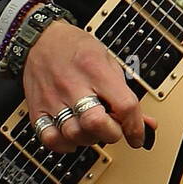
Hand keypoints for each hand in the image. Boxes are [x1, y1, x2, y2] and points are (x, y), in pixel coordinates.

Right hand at [19, 19, 157, 153]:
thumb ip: (125, 93)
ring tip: (93, 129)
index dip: (136, 126)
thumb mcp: (108, 61)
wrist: (42, 39)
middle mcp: (73, 84)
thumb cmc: (76, 48)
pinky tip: (74, 135)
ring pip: (74, 134)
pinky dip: (65, 144)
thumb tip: (146, 123)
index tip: (137, 135)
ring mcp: (53, 98)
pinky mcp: (37, 109)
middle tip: (113, 129)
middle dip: (112, 133)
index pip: (124, 105)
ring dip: (90, 138)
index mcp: (95, 69)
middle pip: (96, 123)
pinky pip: (51, 139)